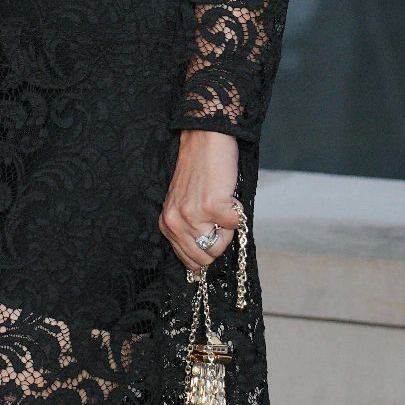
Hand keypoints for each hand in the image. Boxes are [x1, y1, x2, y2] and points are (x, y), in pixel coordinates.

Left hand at [160, 129, 241, 276]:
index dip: (206, 251)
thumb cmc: (198, 173)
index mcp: (167, 224)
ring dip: (228, 227)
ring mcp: (192, 215)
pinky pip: (234, 224)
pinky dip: (237, 212)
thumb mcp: (183, 205)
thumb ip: (188, 231)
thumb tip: (203, 263)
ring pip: (220, 245)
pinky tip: (227, 194)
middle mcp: (175, 222)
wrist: (204, 141)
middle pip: (204, 257)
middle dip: (219, 242)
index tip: (212, 234)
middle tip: (218, 217)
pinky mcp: (211, 205)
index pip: (188, 260)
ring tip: (222, 204)